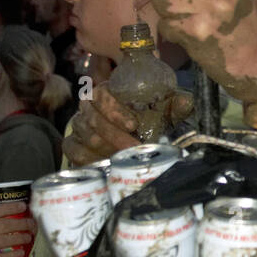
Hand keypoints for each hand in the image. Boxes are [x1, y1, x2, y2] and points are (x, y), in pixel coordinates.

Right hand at [63, 83, 192, 165]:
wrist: (131, 134)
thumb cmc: (147, 118)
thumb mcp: (163, 110)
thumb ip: (174, 104)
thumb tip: (185, 101)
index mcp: (105, 92)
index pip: (102, 96)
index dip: (115, 110)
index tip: (133, 125)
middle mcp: (87, 107)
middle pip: (93, 119)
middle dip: (116, 136)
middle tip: (135, 148)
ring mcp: (78, 126)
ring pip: (86, 137)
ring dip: (107, 149)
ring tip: (126, 158)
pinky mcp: (72, 144)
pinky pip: (74, 151)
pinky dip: (90, 159)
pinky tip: (108, 164)